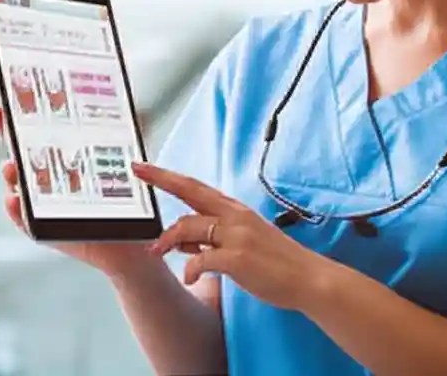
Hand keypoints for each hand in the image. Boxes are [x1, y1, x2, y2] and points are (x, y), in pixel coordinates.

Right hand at [0, 107, 160, 278]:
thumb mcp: (118, 167)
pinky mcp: (45, 232)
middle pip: (19, 155)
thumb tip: (130, 108)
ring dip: (10, 175)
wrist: (131, 245)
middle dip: (6, 135)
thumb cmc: (121, 204)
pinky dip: (16, 212)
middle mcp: (44, 182)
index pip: (32, 138)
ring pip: (18, 187)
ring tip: (10, 166)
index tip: (4, 102)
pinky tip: (14, 200)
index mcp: (58, 163)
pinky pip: (25, 222)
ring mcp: (41, 206)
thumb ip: (118, 141)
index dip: (16, 120)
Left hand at [134, 161, 325, 311]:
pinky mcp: (237, 258)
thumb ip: (213, 237)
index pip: (195, 186)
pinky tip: (191, 277)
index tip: (145, 166)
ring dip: (167, 241)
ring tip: (157, 252)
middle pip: (190, 192)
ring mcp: (236, 235)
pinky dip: (190, 269)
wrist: (309, 280)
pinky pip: (200, 259)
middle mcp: (235, 216)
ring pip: (188, 227)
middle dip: (161, 180)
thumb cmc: (277, 263)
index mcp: (236, 210)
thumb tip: (181, 240)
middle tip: (137, 172)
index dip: (168, 176)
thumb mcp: (244, 241)